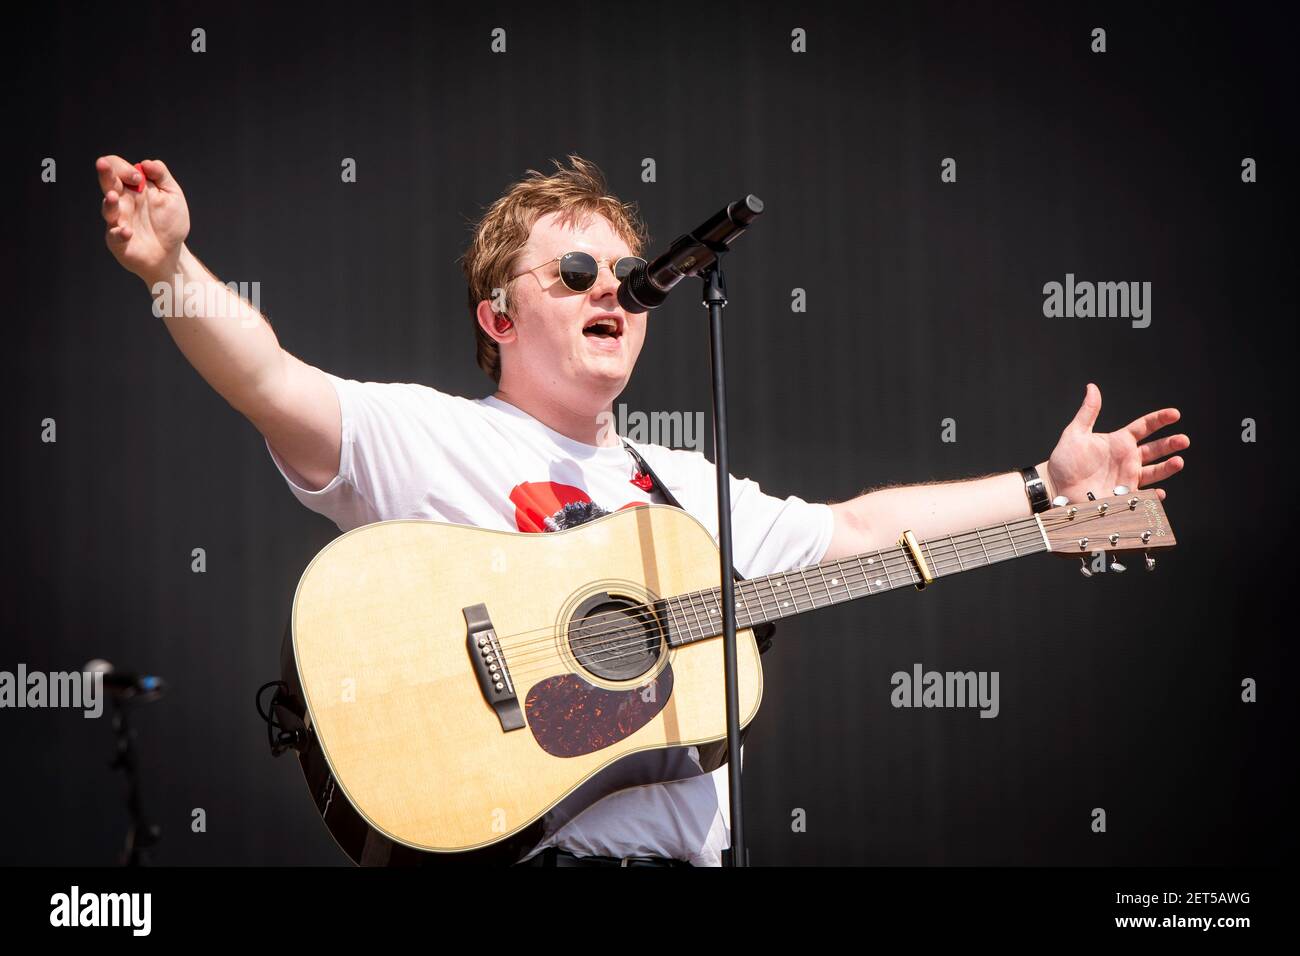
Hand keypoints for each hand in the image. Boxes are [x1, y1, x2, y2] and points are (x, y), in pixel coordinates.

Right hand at [96, 156, 190, 281]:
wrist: (171, 252)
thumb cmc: (169, 222)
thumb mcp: (172, 194)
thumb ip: (162, 176)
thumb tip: (147, 163)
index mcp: (132, 188)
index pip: (118, 169)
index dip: (124, 168)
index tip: (140, 178)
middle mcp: (122, 202)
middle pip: (107, 183)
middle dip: (105, 173)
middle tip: (102, 164)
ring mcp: (118, 221)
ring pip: (107, 208)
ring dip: (109, 203)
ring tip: (113, 197)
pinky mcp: (118, 241)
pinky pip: (115, 236)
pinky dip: (119, 233)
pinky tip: (127, 231)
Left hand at [1045, 383, 1187, 502]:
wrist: (1056, 487)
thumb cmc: (1065, 461)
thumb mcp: (1075, 434)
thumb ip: (1087, 412)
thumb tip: (1092, 387)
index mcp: (1119, 442)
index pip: (1144, 427)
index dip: (1160, 420)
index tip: (1175, 414)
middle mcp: (1128, 459)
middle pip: (1155, 449)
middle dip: (1170, 444)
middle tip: (1183, 440)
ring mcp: (1128, 478)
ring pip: (1154, 471)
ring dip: (1167, 467)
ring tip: (1178, 462)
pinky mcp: (1124, 496)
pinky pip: (1143, 496)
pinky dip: (1152, 495)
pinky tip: (1159, 492)